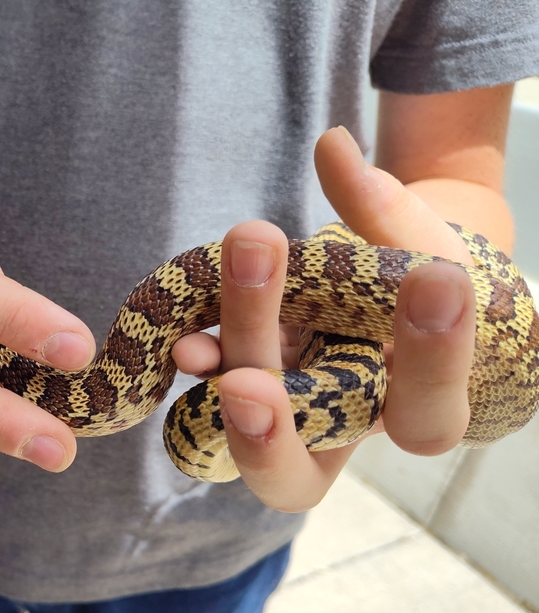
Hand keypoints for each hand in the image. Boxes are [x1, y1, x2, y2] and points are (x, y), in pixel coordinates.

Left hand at [171, 127, 476, 510]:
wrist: (384, 305)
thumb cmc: (418, 281)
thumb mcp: (414, 248)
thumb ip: (379, 210)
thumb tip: (331, 145)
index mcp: (415, 409)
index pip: (428, 411)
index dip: (433, 357)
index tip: (436, 278)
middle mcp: (338, 435)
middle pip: (303, 466)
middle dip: (273, 426)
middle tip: (245, 388)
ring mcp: (283, 423)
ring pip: (244, 438)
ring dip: (216, 384)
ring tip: (187, 342)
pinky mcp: (242, 395)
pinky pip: (211, 399)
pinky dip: (196, 368)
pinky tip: (175, 341)